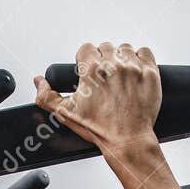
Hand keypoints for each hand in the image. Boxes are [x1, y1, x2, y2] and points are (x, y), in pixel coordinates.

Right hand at [33, 42, 160, 152]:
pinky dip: (140, 60)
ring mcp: (134, 68)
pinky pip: (144, 52)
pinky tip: (134, 73)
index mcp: (92, 71)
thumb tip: (39, 82)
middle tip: (104, 78)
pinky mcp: (150, 73)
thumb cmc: (100, 129)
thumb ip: (47, 96)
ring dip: (121, 58)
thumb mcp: (66, 114)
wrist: (128, 141)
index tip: (88, 71)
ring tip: (120, 76)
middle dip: (103, 59)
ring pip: (125, 48)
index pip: (86, 48)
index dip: (85, 60)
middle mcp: (114, 65)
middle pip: (106, 47)